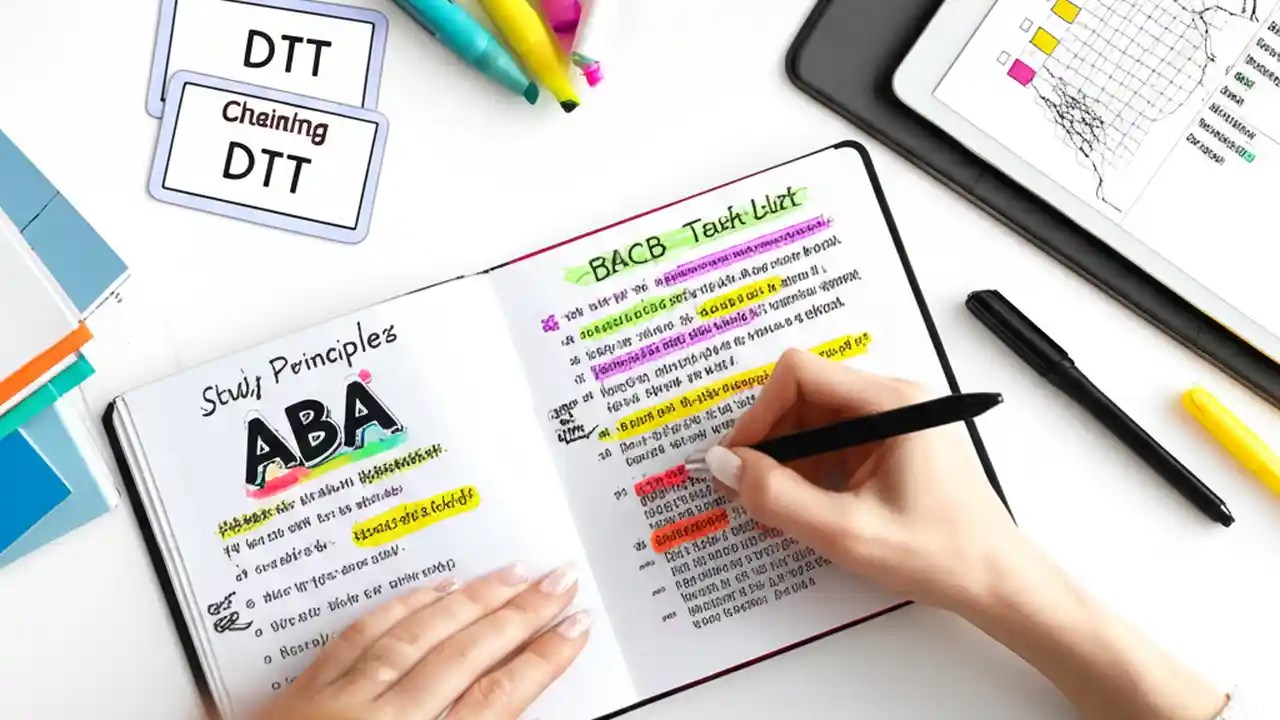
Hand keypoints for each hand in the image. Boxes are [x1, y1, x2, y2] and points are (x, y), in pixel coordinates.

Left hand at [255, 563, 589, 719]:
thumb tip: (498, 710)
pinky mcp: (300, 693)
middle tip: (558, 580)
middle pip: (463, 654)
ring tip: (510, 573)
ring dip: (470, 598)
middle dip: (519, 613)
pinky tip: (428, 589)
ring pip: (416, 633)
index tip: (573, 628)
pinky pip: (358, 634)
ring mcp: (335, 703)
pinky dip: (400, 606)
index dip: (542, 659)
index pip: (493, 699)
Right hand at [703, 348, 1023, 612]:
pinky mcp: (891, 448)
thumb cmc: (941, 555)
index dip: (759, 411)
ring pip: (815, 420)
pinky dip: (807, 470)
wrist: (996, 583)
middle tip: (746, 484)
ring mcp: (894, 423)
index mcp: (893, 404)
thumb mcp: (847, 533)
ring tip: (772, 503)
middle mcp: (895, 401)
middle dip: (769, 438)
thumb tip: (726, 466)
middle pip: (805, 394)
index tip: (740, 457)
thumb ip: (778, 497)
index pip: (801, 373)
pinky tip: (799, 506)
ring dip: (786, 457)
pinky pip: (834, 443)